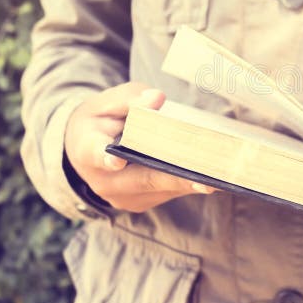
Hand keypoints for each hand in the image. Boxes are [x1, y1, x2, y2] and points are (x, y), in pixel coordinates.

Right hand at [64, 82, 215, 212]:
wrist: (81, 150)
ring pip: (162, 188)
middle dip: (177, 177)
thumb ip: (130, 98)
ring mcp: (123, 197)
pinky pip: (168, 191)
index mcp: (88, 149)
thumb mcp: (106, 102)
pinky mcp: (140, 204)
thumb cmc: (99, 120)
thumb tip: (157, 98)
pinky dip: (188, 180)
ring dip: (191, 180)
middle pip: (144, 179)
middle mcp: (104, 181)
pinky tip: (212, 172)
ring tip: (221, 172)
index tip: (117, 162)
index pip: (96, 154)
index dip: (107, 158)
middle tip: (208, 179)